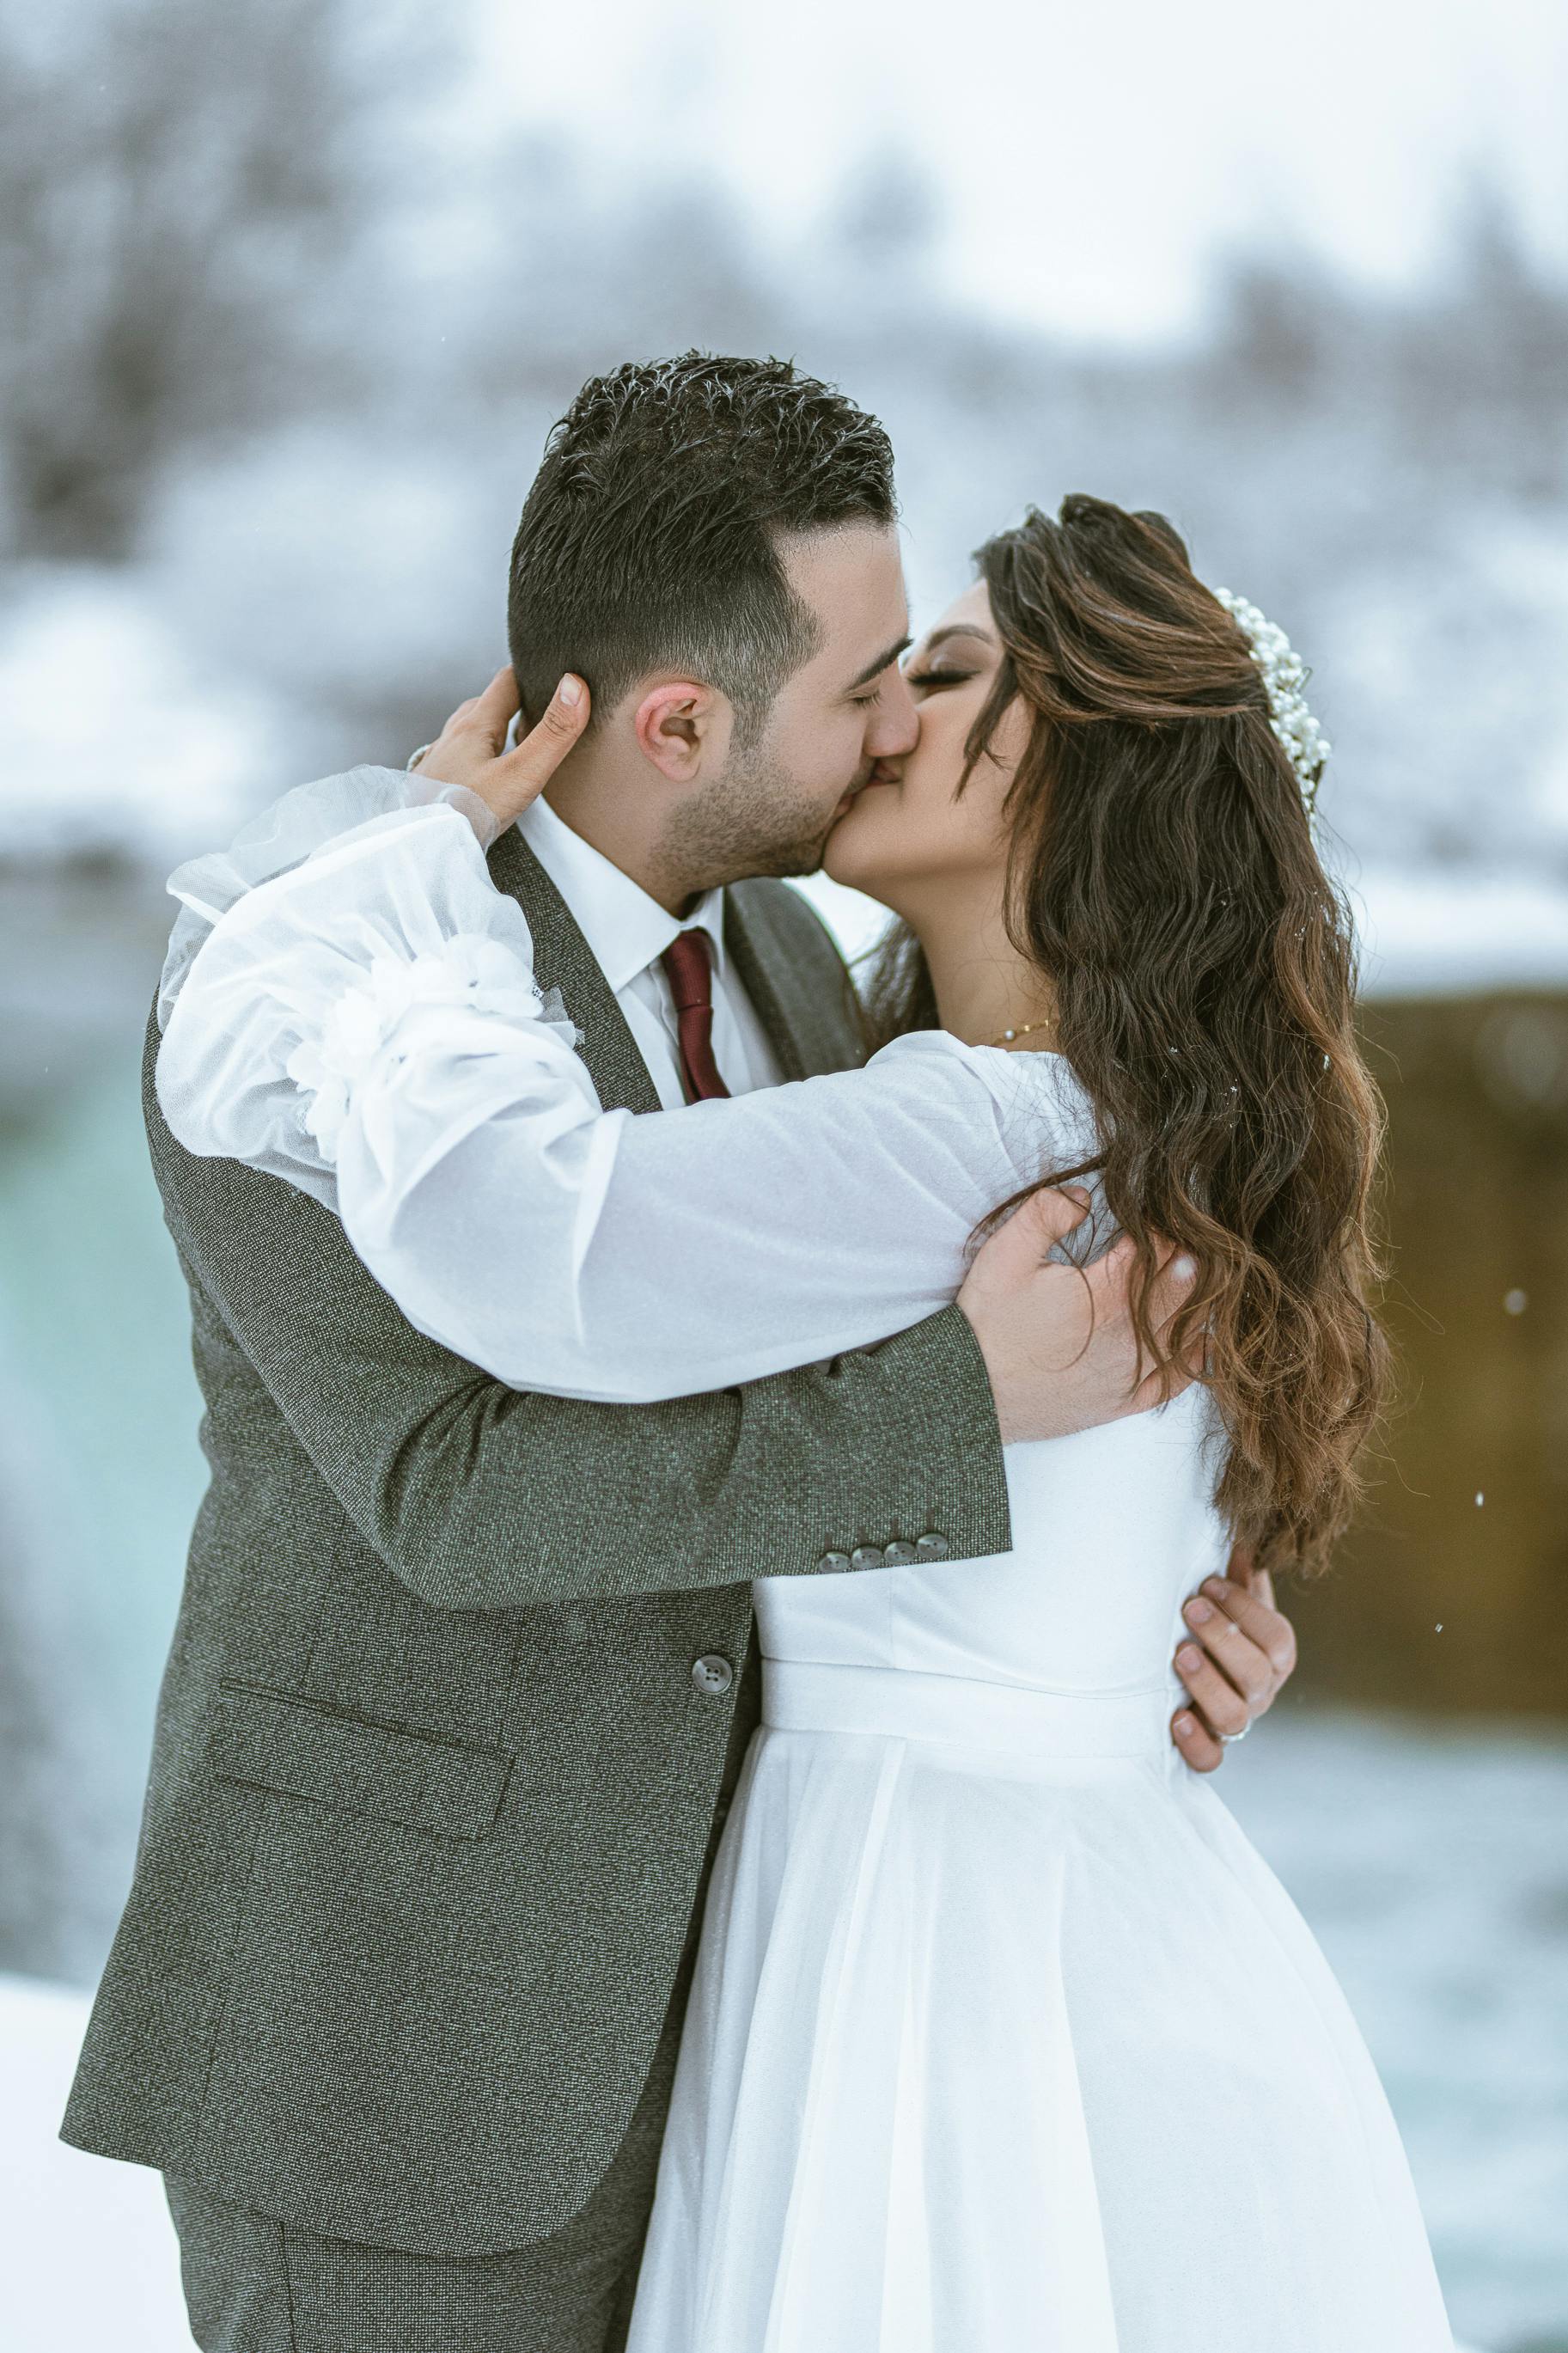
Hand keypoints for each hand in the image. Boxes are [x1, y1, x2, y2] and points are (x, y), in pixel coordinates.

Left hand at [412, 666, 589, 836]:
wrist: (418, 850)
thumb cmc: (467, 813)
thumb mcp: (522, 774)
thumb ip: (552, 734)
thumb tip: (575, 685)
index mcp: (473, 727)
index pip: (505, 683)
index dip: (529, 673)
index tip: (550, 672)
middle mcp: (450, 737)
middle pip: (483, 705)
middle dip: (510, 701)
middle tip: (536, 705)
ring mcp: (436, 761)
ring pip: (464, 731)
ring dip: (487, 727)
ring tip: (508, 735)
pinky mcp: (427, 786)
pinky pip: (452, 758)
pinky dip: (470, 755)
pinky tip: (476, 773)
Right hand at [956, 1187, 1197, 1445]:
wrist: (969, 1391)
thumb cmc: (988, 1323)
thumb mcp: (1006, 1254)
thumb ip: (1046, 1212)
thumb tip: (1084, 1196)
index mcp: (1108, 1295)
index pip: (1157, 1252)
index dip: (1162, 1231)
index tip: (1154, 1219)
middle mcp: (1129, 1337)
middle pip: (1181, 1289)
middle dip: (1187, 1260)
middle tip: (1186, 1242)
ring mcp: (1129, 1373)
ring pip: (1185, 1332)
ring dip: (1196, 1302)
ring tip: (1198, 1282)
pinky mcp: (1121, 1402)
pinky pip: (1173, 1382)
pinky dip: (1192, 1358)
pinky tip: (1201, 1342)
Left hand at [1170, 1547, 1296, 1772]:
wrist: (1198, 1676)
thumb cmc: (1217, 1627)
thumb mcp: (1232, 1599)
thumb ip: (1240, 1575)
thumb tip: (1241, 1537)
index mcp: (1275, 1655)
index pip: (1275, 1636)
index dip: (1244, 1608)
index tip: (1207, 1583)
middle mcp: (1262, 1691)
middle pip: (1256, 1673)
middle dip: (1223, 1637)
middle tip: (1189, 1608)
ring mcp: (1237, 1721)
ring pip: (1235, 1716)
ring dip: (1208, 1685)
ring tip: (1180, 1654)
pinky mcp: (1209, 1746)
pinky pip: (1211, 1759)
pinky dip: (1196, 1744)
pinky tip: (1175, 1719)